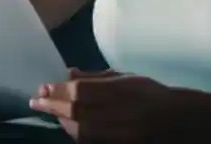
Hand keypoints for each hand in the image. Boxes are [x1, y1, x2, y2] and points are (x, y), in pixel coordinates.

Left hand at [29, 68, 175, 141]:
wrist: (173, 121)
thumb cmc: (149, 94)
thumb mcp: (124, 78)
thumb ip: (95, 77)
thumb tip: (68, 73)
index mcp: (118, 92)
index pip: (79, 92)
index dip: (57, 90)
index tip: (43, 87)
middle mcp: (114, 114)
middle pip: (74, 112)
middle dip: (52, 106)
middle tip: (37, 101)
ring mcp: (113, 134)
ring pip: (77, 129)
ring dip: (61, 120)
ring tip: (51, 111)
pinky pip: (86, 139)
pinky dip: (74, 131)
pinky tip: (68, 124)